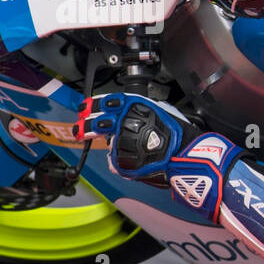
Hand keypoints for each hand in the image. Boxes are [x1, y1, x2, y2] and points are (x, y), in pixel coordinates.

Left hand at [76, 92, 241, 219]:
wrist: (183, 154)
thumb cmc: (176, 133)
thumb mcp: (158, 110)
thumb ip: (139, 111)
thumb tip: (125, 114)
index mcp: (133, 106)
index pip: (106, 102)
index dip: (92, 105)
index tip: (85, 108)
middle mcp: (124, 121)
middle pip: (97, 122)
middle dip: (86, 125)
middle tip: (80, 128)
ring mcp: (121, 141)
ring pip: (108, 141)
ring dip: (107, 143)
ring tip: (108, 145)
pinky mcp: (122, 159)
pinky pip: (117, 159)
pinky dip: (120, 160)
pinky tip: (131, 159)